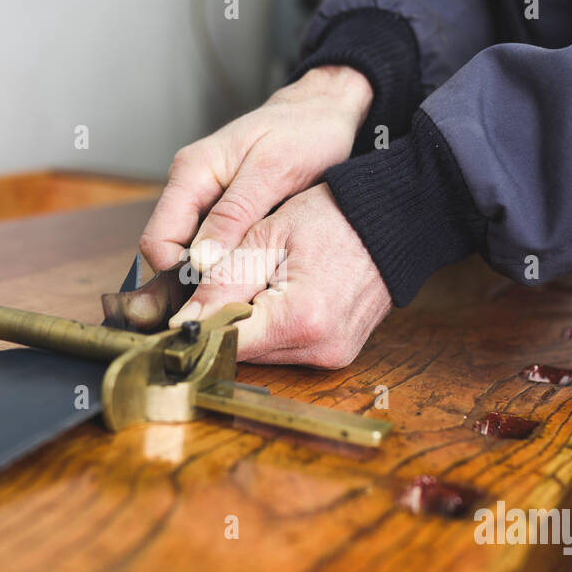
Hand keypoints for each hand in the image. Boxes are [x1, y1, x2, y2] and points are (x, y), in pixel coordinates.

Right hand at [138, 65, 372, 274]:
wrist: (324, 112)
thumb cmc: (303, 132)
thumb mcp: (273, 172)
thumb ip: (234, 215)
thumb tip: (200, 260)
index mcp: (191, 172)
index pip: (157, 240)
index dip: (177, 272)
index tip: (213, 291)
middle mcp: (189, 186)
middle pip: (170, 250)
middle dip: (198, 276)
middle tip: (239, 291)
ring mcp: (205, 198)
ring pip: (193, 252)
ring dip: (217, 270)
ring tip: (253, 278)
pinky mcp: (225, 209)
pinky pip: (216, 245)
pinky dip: (233, 259)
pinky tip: (258, 263)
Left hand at [171, 184, 391, 367]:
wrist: (396, 218)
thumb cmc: (337, 215)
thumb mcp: (269, 235)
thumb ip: (224, 280)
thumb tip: (185, 319)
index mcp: (301, 319)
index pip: (226, 340)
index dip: (196, 323)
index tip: (175, 310)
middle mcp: (320, 349)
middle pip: (243, 350)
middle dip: (224, 319)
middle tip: (221, 280)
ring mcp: (333, 355)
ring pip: (263, 351)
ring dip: (249, 323)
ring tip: (258, 278)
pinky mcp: (338, 353)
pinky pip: (287, 348)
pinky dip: (273, 324)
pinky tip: (278, 292)